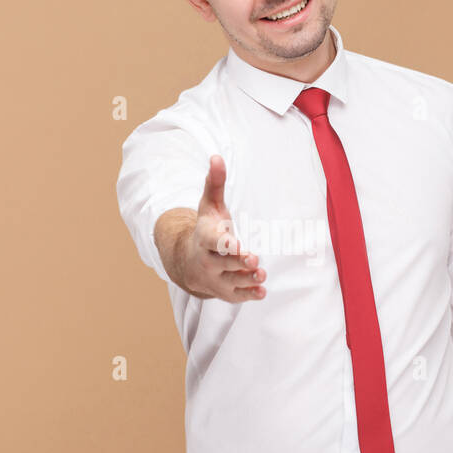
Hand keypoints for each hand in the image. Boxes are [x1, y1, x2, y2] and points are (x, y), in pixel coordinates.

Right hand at [182, 155, 266, 301]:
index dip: (224, 244)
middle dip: (239, 262)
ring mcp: (216, 278)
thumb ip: (215, 183)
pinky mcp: (225, 291)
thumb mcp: (209, 206)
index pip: (213, 242)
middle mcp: (208, 260)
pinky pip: (237, 296)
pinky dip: (249, 295)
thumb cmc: (207, 229)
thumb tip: (216, 157)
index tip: (235, 244)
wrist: (190, 262)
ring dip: (247, 279)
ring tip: (262, 275)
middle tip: (254, 259)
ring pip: (232, 281)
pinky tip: (262, 291)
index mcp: (205, 238)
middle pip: (224, 263)